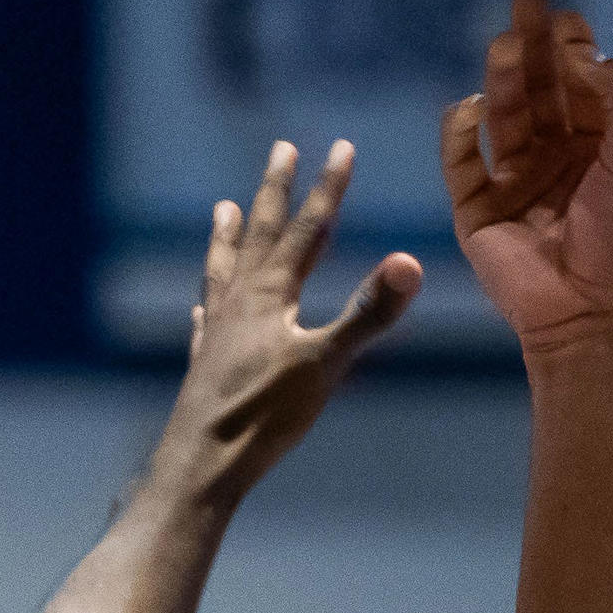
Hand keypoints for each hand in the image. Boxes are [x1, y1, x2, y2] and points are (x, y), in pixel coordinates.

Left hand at [164, 139, 419, 497]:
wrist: (200, 466)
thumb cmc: (262, 417)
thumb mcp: (324, 364)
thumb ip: (367, 314)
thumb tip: (411, 263)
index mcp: (270, 295)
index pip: (307, 230)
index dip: (327, 188)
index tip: (342, 146)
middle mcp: (238, 302)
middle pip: (258, 234)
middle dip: (274, 192)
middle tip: (280, 150)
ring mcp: (217, 332)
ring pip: (223, 269)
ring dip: (227, 237)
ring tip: (221, 209)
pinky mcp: (204, 365)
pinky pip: (205, 318)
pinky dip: (208, 301)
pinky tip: (202, 306)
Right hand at [441, 0, 612, 355]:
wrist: (590, 315)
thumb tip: (586, 49)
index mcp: (598, 150)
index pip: (580, 85)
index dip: (572, 48)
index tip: (566, 16)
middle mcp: (555, 161)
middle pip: (537, 92)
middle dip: (531, 48)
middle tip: (525, 3)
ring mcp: (515, 185)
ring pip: (502, 119)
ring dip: (501, 80)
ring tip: (504, 45)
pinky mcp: (478, 212)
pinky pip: (461, 163)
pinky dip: (461, 132)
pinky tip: (472, 107)